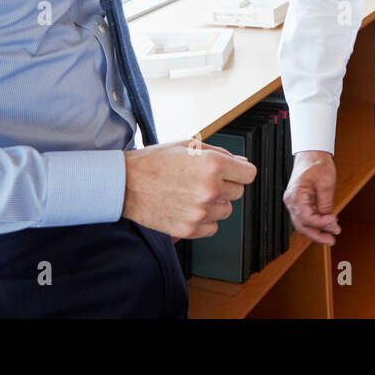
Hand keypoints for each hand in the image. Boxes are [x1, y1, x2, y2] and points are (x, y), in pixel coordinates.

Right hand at [121, 139, 256, 239]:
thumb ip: (222, 154)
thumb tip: (242, 164)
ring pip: (226, 210)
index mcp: (213, 165)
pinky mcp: (189, 229)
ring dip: (215, 203)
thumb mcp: (190, 146)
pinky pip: (213, 227)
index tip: (233, 173)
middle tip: (203, 181)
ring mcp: (200, 212)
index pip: (249, 174)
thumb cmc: (155, 162)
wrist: (125, 183)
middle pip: (238, 192)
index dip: (240, 171)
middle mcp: (210, 189)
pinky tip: (188, 207)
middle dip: (226, 186)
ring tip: (192, 194)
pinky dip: (204, 220)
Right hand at [284, 150, 340, 244]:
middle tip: (331, 240)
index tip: (334, 224)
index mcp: (296, 195)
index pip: (306, 218)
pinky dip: (314, 223)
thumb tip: (330, 223)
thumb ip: (326, 205)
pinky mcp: (298, 201)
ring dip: (316, 231)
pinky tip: (325, 225)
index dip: (321, 224)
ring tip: (330, 236)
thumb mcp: (326, 184)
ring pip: (302, 223)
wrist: (311, 153)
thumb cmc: (317, 163)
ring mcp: (293, 201)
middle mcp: (291, 200)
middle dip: (317, 235)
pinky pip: (304, 217)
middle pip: (302, 225)